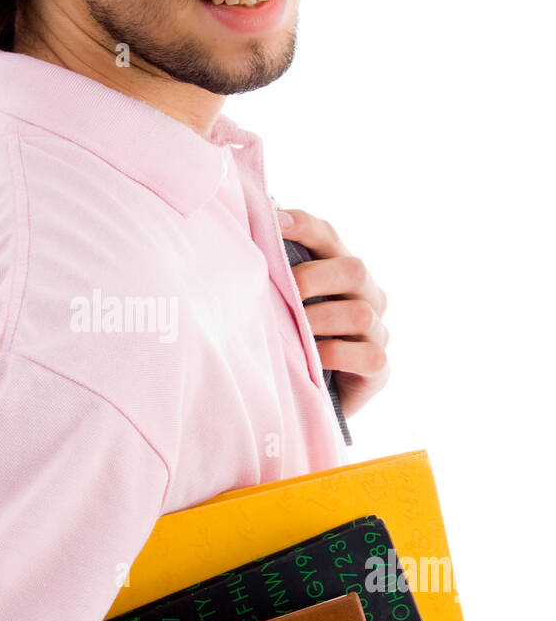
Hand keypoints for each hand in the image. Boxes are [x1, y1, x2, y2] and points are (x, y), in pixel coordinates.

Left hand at [277, 208, 389, 418]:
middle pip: (353, 269)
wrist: (311, 397)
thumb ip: (274, 276)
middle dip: (313, 277)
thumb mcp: (283, 305)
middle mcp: (367, 295)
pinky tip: (312, 358)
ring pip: (360, 313)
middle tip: (282, 292)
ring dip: (320, 320)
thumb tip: (241, 241)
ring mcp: (377, 330)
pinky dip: (336, 354)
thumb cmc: (292, 341)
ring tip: (293, 331)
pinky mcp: (379, 366)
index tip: (273, 223)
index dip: (303, 226)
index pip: (327, 236)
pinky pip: (366, 355)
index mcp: (341, 270)